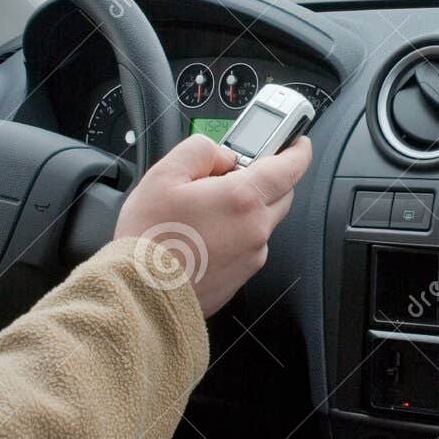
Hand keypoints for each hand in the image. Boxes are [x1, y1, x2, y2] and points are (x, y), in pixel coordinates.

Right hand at [114, 133, 312, 316]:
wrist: (140, 296)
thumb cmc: (148, 241)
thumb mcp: (163, 175)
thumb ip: (200, 151)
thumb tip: (221, 154)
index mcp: (242, 198)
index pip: (290, 167)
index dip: (297, 150)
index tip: (297, 143)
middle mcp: (255, 229)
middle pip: (281, 194)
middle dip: (267, 179)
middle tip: (233, 174)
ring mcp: (251, 256)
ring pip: (264, 222)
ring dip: (247, 209)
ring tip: (205, 209)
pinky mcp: (241, 277)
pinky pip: (249, 246)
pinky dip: (236, 235)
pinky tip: (203, 236)